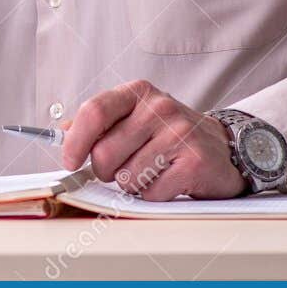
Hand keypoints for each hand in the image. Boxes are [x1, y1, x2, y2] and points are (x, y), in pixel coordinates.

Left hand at [60, 79, 244, 199]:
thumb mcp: (133, 118)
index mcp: (137, 92)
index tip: (69, 161)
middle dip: (105, 171)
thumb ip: (99, 124)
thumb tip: (63, 133)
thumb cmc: (169, 135)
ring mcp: (179, 133)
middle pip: (104, 152)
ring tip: (151, 171)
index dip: (75, 141)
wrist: (223, 148)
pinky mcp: (194, 162)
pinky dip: (153, 194)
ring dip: (132, 184)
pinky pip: (151, 192)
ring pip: (126, 177)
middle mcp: (159, 107)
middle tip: (121, 169)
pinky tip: (168, 180)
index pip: (94, 112)